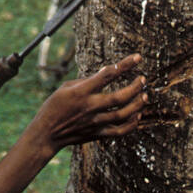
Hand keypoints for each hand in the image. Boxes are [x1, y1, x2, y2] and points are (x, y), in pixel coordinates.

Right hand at [28, 53, 146, 156]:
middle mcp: (90, 107)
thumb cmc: (55, 106)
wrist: (47, 133)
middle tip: (144, 79)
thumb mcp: (66, 87)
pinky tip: (138, 115)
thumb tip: (107, 72)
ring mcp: (95, 122)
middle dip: (135, 87)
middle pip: (119, 97)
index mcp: (81, 92)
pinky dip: (132, 124)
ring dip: (138, 104)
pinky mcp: (97, 134)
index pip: (107, 75)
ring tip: (145, 95)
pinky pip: (120, 132)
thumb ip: (87, 80)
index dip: (124, 65)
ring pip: (123, 114)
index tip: (137, 58)